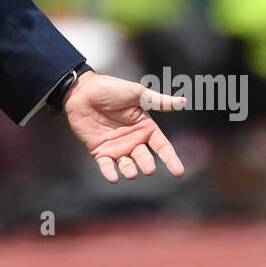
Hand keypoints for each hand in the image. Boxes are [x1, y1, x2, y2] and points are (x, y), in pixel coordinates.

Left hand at [62, 71, 186, 182]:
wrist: (81, 91)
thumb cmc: (110, 89)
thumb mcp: (137, 93)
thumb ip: (159, 101)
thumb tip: (184, 101)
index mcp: (145, 127)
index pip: (162, 146)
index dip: (170, 159)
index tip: (178, 172)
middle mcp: (133, 140)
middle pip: (145, 158)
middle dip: (147, 164)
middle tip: (148, 168)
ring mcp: (117, 147)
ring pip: (127, 165)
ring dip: (129, 170)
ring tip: (131, 172)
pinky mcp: (100, 151)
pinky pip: (106, 166)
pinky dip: (109, 173)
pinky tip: (113, 177)